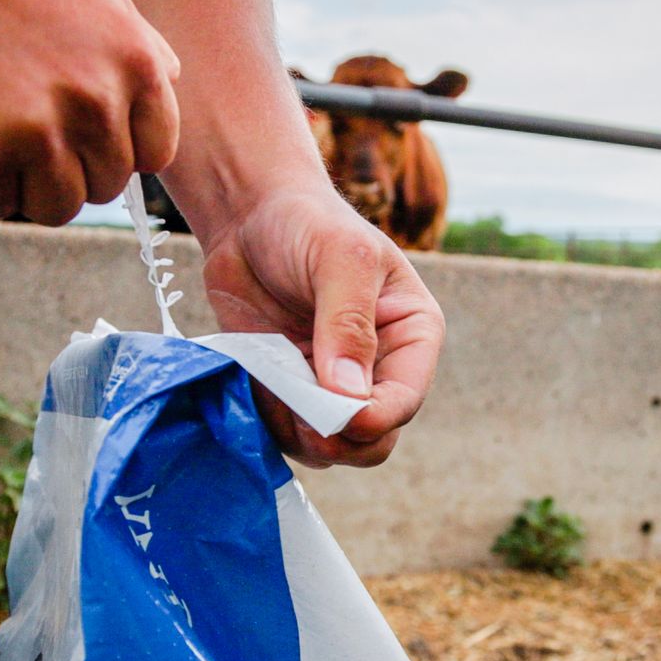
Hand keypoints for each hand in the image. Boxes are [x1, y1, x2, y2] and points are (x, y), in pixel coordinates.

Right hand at [0, 0, 180, 223]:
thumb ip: (141, 47)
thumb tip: (170, 84)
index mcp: (135, 64)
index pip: (153, 154)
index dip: (114, 147)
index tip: (78, 127)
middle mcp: (95, 102)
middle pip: (106, 186)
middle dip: (70, 165)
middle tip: (25, 121)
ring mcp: (35, 133)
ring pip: (59, 208)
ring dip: (27, 183)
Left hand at [200, 187, 444, 467]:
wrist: (249, 214)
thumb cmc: (308, 222)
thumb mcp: (340, 259)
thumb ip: (348, 323)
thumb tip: (350, 396)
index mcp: (410, 335)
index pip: (405, 400)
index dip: (375, 419)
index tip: (339, 416)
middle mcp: (378, 368)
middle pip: (374, 439)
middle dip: (339, 439)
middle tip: (301, 417)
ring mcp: (331, 384)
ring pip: (330, 446)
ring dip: (298, 433)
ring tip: (273, 388)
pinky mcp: (290, 390)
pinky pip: (286, 432)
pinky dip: (270, 422)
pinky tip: (256, 384)